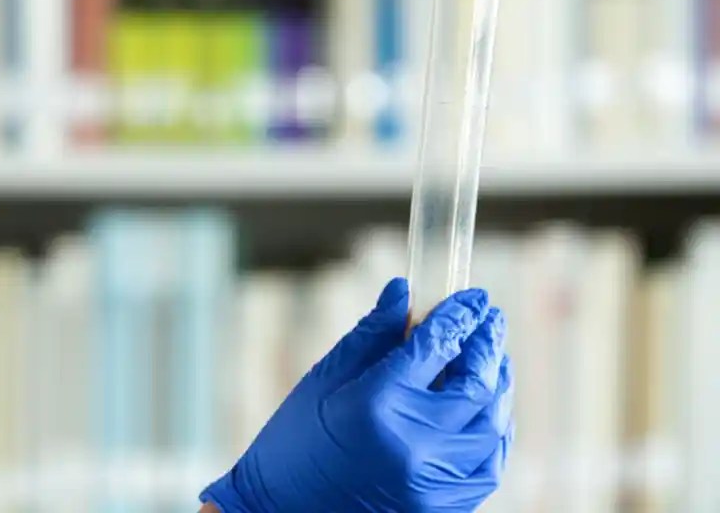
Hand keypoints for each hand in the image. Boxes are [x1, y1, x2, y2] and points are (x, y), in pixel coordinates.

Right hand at [200, 278, 512, 512]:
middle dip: (488, 345)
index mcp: (376, 403)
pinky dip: (496, 430)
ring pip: (492, 424)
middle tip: (491, 320)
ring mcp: (433, 481)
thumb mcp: (324, 380)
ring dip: (498, 385)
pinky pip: (489, 463)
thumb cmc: (294, 443)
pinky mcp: (442, 507)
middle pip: (474, 384)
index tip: (472, 296)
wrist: (280, 512)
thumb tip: (405, 289)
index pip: (436, 345)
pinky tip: (489, 407)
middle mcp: (412, 443)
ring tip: (494, 358)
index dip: (459, 315)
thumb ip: (371, 334)